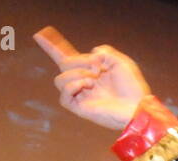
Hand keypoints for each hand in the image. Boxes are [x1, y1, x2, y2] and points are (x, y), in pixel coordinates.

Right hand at [36, 28, 151, 130]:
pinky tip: (87, 85)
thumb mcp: (121, 62)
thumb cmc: (132, 87)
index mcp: (91, 71)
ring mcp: (80, 95)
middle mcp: (83, 82)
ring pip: (60, 79)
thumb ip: (105, 52)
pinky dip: (72, 85)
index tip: (40, 34)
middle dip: (78, 60)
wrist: (137, 107)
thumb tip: (91, 53)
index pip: (67, 57)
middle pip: (63, 64)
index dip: (53, 46)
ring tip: (94, 78)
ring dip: (76, 73)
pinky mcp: (79, 108)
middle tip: (98, 68)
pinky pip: (64, 95)